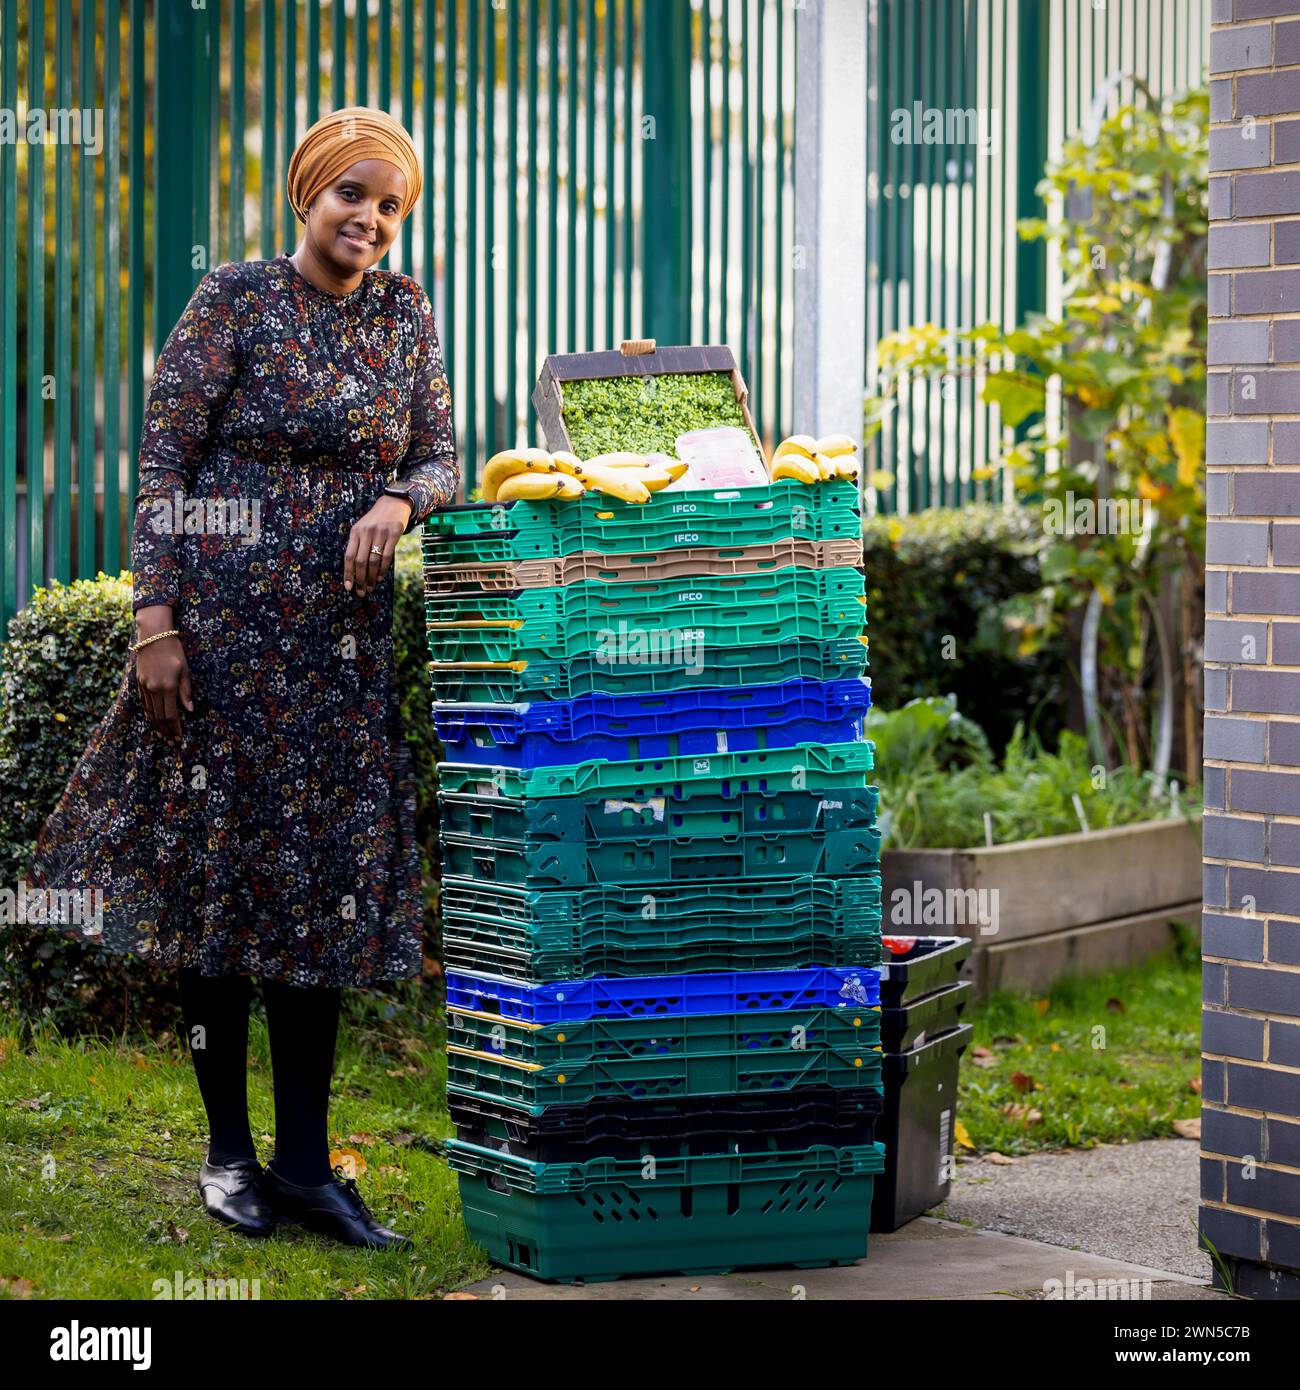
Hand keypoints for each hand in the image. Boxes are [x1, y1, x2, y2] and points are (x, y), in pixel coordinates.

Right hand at [133, 604, 193, 742]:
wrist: (154, 636)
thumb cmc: (174, 652)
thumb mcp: (185, 671)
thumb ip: (186, 692)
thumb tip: (189, 710)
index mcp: (168, 687)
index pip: (171, 715)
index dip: (175, 728)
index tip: (179, 738)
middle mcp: (154, 689)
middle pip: (159, 717)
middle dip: (166, 731)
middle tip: (171, 742)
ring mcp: (144, 686)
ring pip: (150, 712)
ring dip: (156, 725)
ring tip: (162, 736)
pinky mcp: (139, 682)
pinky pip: (143, 703)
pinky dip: (148, 713)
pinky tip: (152, 720)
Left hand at [344, 495, 410, 596]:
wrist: (394, 503)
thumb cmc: (376, 520)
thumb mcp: (363, 528)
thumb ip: (358, 545)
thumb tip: (355, 571)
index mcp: (355, 531)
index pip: (349, 556)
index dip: (348, 573)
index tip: (348, 587)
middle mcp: (366, 532)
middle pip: (360, 561)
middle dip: (360, 579)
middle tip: (361, 592)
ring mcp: (380, 532)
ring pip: (374, 560)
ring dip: (372, 577)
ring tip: (371, 587)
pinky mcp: (394, 533)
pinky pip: (387, 555)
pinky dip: (383, 569)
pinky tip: (381, 577)